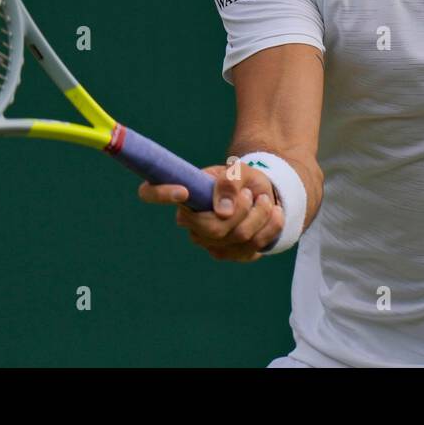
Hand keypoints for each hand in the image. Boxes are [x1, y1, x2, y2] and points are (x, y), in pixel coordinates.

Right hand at [138, 162, 284, 261]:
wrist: (265, 195)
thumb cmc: (244, 180)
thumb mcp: (240, 170)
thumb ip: (230, 182)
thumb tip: (223, 211)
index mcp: (184, 196)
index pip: (150, 192)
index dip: (160, 193)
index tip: (182, 191)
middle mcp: (190, 223)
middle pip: (213, 228)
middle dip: (241, 210)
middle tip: (251, 194)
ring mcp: (209, 243)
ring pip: (238, 238)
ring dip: (260, 215)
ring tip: (265, 200)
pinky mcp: (231, 254)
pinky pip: (253, 247)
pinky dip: (270, 227)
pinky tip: (273, 214)